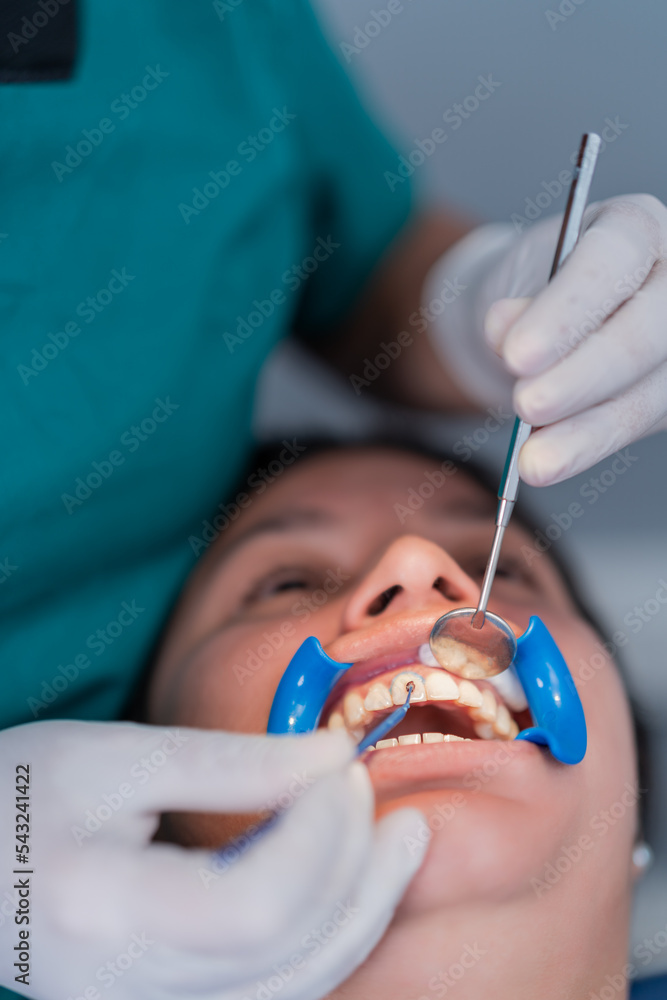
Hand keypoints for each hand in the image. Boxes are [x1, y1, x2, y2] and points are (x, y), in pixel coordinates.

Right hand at [0, 720, 425, 998]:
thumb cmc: (23, 792)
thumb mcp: (120, 758)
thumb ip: (232, 764)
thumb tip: (333, 756)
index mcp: (102, 915)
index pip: (254, 907)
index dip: (320, 837)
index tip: (340, 764)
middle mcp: (124, 992)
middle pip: (289, 958)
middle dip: (360, 873)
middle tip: (386, 798)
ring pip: (294, 988)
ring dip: (360, 911)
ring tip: (396, 839)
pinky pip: (273, 989)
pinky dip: (325, 935)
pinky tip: (346, 880)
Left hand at [483, 194, 666, 485]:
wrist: (542, 322)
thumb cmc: (534, 291)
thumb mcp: (512, 284)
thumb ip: (512, 307)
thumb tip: (505, 327)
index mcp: (635, 227)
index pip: (611, 261)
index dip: (567, 311)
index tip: (517, 354)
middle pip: (645, 332)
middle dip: (582, 376)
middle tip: (526, 405)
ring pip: (648, 390)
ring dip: (587, 429)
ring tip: (532, 459)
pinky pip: (635, 422)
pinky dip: (588, 445)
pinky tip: (550, 462)